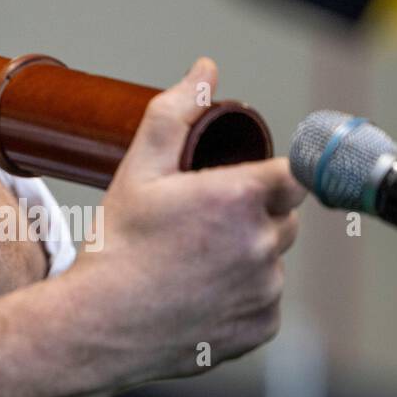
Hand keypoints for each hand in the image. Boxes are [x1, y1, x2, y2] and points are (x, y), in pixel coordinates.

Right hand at [67, 57, 305, 390]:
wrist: (102, 322)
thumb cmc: (117, 245)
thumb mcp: (138, 169)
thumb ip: (174, 112)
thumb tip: (204, 71)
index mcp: (238, 198)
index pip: (294, 172)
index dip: (270, 174)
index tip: (239, 183)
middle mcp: (262, 244)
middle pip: (281, 215)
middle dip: (248, 212)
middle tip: (195, 221)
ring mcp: (265, 289)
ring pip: (271, 257)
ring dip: (244, 251)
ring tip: (191, 258)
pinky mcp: (262, 325)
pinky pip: (264, 298)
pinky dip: (241, 292)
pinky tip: (198, 290)